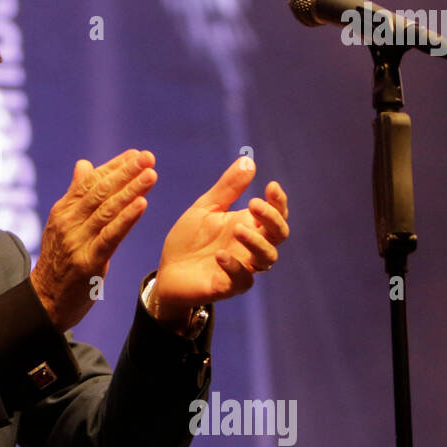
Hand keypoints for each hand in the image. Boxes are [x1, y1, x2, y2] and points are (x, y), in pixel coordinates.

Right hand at [31, 149, 156, 331]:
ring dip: (131, 190)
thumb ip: (76, 195)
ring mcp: (76, 241)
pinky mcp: (87, 261)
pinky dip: (126, 218)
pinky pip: (110, 236)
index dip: (114, 166)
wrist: (44, 301)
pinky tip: (142, 204)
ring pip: (107, 210)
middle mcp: (68, 222)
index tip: (137, 154)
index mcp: (63, 210)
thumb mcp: (63, 224)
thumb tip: (84, 164)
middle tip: (148, 157)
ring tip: (151, 175)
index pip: (90, 182)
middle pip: (100, 191)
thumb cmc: (58, 262)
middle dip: (126, 172)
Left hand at [148, 157, 288, 316]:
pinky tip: (221, 255)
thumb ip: (228, 188)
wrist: (167, 269)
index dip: (278, 201)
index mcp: (249, 225)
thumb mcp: (206, 208)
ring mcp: (242, 267)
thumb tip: (249, 161)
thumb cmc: (190, 238)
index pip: (276, 214)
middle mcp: (251, 247)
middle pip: (279, 235)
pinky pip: (243, 280)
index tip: (271, 186)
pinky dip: (235, 267)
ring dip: (257, 243)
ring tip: (238, 229)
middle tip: (253, 204)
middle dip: (272, 219)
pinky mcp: (228, 286)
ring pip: (267, 259)